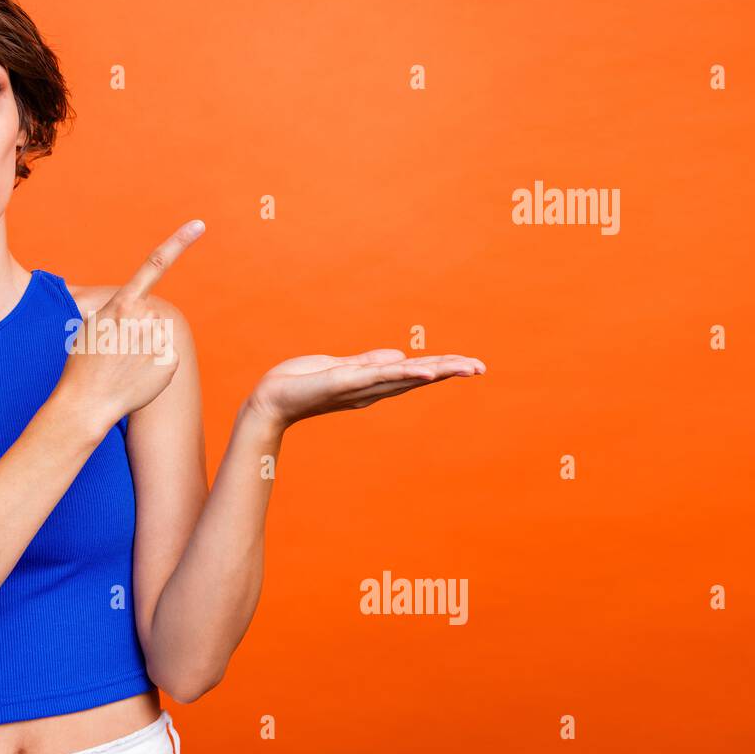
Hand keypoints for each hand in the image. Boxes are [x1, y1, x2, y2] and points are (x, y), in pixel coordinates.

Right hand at [56, 219, 205, 426]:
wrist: (86, 403)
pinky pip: (166, 358)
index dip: (178, 242)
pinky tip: (136, 378)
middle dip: (138, 329)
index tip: (198, 225)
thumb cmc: (82, 365)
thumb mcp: (90, 325)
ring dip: (146, 348)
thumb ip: (114, 311)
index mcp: (124, 303)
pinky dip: (155, 368)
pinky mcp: (171, 363)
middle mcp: (146, 317)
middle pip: (152, 314)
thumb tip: (126, 309)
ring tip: (124, 366)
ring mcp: (160, 340)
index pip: (155, 264)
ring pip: (159, 336)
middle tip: (115, 352)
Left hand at [246, 349, 485, 430]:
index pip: (414, 373)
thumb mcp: (340, 369)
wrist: (272, 399)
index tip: (472, 365)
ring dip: (437, 370)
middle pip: (419, 377)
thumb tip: (399, 355)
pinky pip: (379, 376)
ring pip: (406, 376)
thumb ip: (369, 362)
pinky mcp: (345, 381)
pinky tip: (425, 371)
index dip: (443, 368)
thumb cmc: (301, 384)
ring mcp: (361, 387)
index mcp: (373, 383)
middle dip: (450, 370)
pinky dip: (403, 373)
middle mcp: (372, 389)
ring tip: (466, 367)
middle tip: (482, 367)